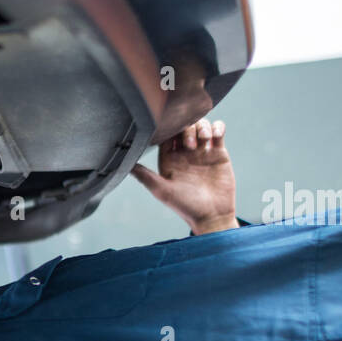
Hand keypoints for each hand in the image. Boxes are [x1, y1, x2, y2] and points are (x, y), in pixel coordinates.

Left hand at [131, 118, 237, 234]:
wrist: (212, 215)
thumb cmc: (185, 206)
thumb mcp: (162, 190)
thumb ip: (144, 176)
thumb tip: (123, 165)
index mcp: (169, 159)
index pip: (166, 134)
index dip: (170, 128)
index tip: (173, 133)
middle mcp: (184, 154)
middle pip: (184, 126)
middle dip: (187, 128)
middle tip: (190, 145)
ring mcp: (202, 152)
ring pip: (200, 125)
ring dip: (202, 127)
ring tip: (205, 140)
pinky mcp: (218, 152)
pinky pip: (217, 130)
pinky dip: (217, 128)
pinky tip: (215, 137)